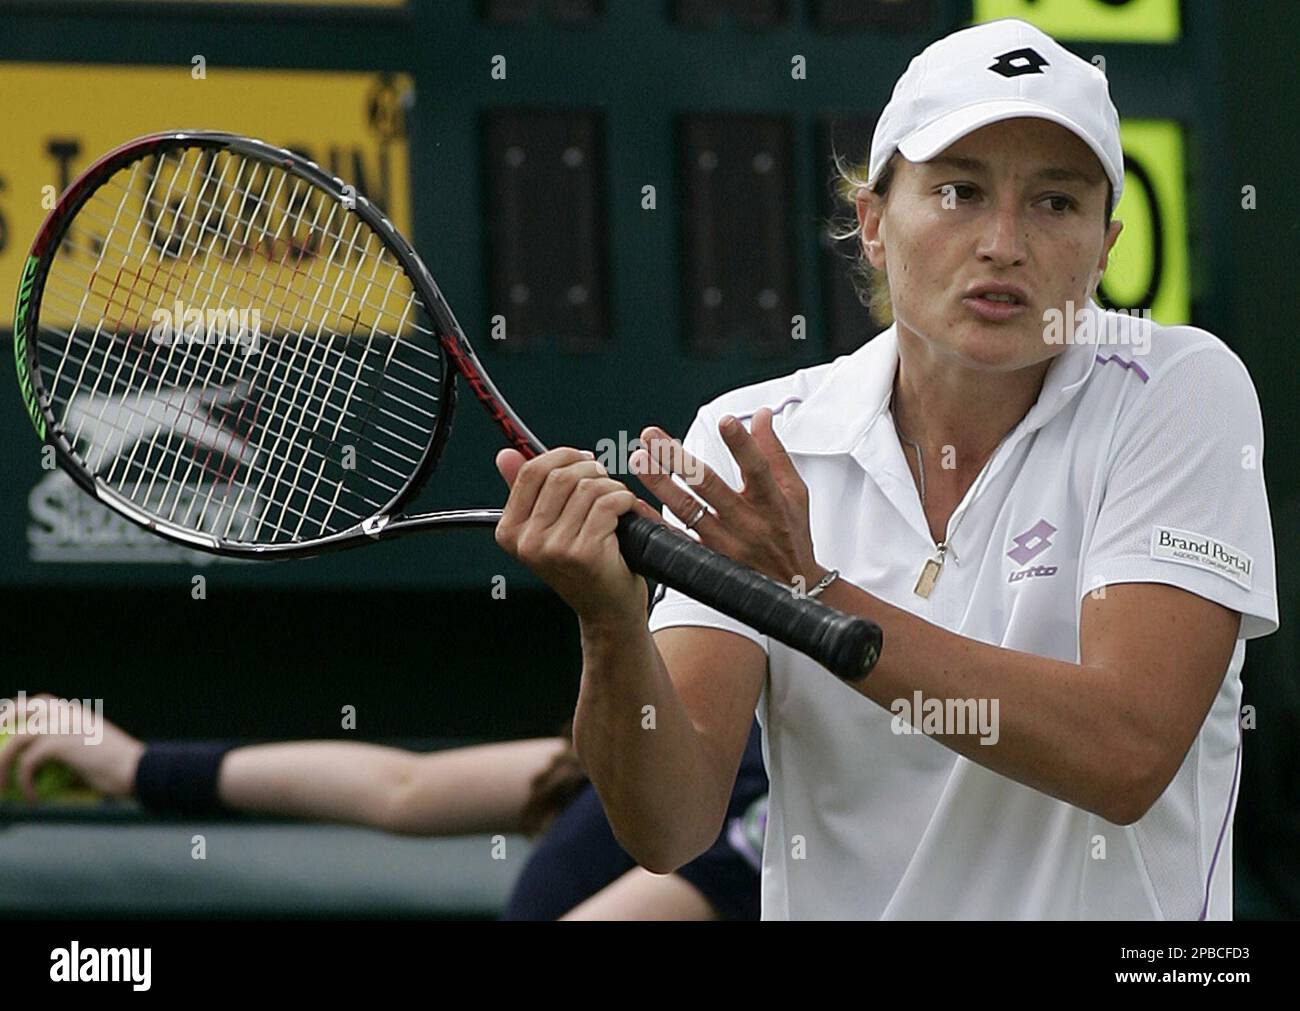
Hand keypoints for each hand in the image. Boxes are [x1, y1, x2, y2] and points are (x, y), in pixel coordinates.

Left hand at [0, 694, 144, 801]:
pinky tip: (32, 799)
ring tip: (2, 788)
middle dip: (2, 723)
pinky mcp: (59, 743)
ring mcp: (61, 725)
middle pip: (20, 709)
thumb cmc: (117, 767)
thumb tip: (40, 770)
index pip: (39, 703)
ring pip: (16, 740)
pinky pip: (27, 763)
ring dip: (2, 765)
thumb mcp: (90, 751)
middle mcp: (66, 712)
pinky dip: (24, 784)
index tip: (5, 728)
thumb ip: (66, 751)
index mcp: (75, 712)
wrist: (135, 769)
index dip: (17, 713)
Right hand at [494, 447, 664, 625]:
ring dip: (611, 488)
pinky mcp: (584, 553)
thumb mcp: (546, 527)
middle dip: (591, 471)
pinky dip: (624, 501)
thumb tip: (506, 455)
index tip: (581, 460)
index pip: (531, 472)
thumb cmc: (582, 566)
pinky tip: (625, 512)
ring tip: (615, 502)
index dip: (562, 456)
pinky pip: (607, 504)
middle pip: (562, 476)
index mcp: (510, 531)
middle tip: (604, 482)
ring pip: (588, 488)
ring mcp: (554, 548)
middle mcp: (527, 541)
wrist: (606, 609)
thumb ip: (527, 491)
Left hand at [632, 407, 824, 587]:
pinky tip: (637, 504)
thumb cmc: (791, 534)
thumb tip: (763, 415)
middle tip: (652, 437)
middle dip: (678, 459)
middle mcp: (746, 522)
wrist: (792, 586)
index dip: (742, 445)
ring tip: (639, 460)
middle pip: (709, 486)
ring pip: (686, 511)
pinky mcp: (709, 559)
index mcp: (770, 501)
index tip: (725, 421)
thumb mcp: (793, 491)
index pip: (757, 468)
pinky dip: (654, 522)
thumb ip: (774, 451)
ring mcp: (725, 543)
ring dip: (659, 484)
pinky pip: (676, 540)